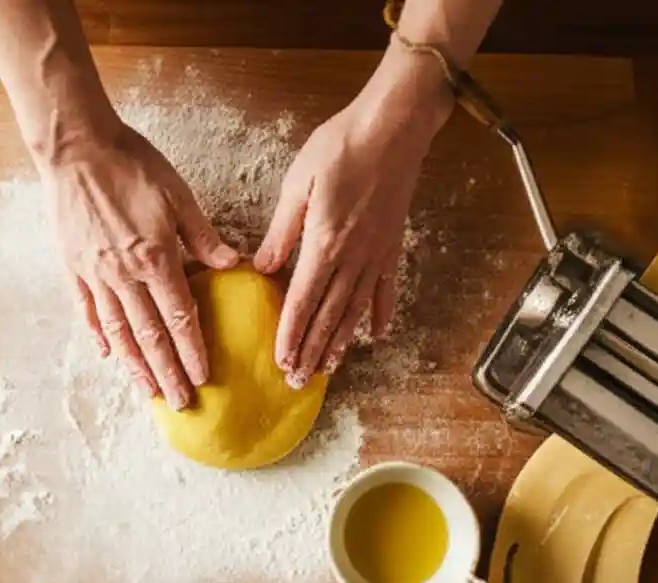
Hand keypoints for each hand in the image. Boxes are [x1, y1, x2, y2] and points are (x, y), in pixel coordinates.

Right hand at [42, 123, 239, 408]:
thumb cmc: (131, 164)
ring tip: (149, 390)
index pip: (180, 316)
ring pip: (119, 331)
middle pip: (150, 335)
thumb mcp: (178, 194)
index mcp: (156, 258)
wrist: (76, 148)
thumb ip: (204, 235)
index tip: (203, 377)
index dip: (192, 350)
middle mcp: (124, 275)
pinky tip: (109, 354)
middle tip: (181, 401)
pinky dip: (100, 335)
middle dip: (167, 371)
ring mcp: (96, 274)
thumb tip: (231, 264)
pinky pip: (88, 310)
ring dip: (135, 365)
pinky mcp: (74, 267)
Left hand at [255, 60, 450, 386]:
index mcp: (325, 244)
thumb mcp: (299, 184)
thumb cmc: (341, 147)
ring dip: (341, 343)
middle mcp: (353, 258)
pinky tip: (376, 335)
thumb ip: (282, 231)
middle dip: (312, 351)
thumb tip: (263, 268)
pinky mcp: (392, 245)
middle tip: (298, 380)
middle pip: (329, 315)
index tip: (281, 360)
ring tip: (329, 369)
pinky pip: (386, 289)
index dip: (291, 335)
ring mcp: (377, 254)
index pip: (302, 301)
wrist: (393, 127)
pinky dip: (380, 314)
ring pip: (356, 310)